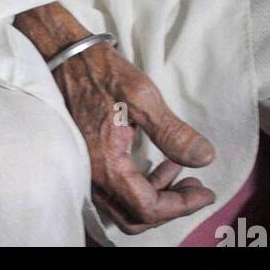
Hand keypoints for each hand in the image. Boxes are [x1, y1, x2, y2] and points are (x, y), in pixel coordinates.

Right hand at [15, 3, 215, 234]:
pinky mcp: (87, 158)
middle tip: (195, 187)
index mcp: (106, 163)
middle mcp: (93, 175)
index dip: (182, 205)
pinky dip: (141, 185)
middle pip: (135, 216)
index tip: (206, 191)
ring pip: (124, 206)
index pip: (148, 207)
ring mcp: (87, 168)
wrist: (63, 53)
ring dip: (156, 197)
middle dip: (170, 207)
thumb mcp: (141, 95)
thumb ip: (172, 132)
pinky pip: (116, 190)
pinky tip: (157, 161)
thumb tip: (204, 158)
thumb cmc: (99, 70)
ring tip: (181, 171)